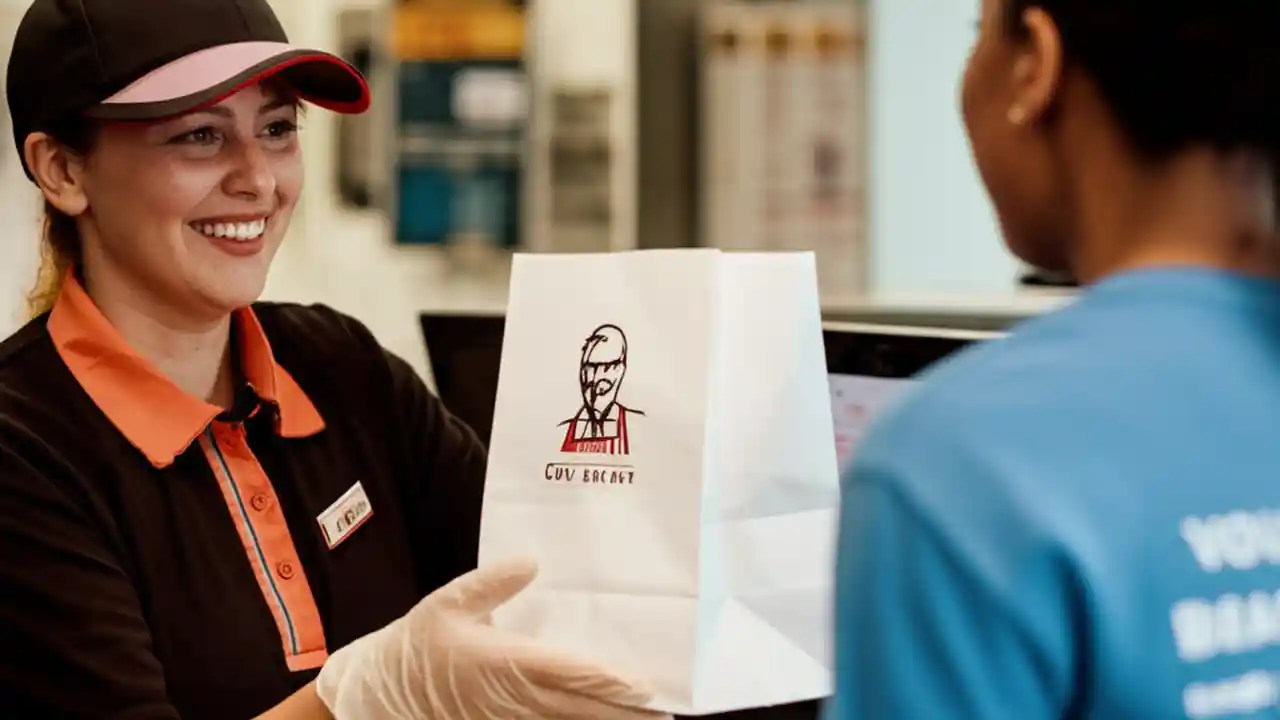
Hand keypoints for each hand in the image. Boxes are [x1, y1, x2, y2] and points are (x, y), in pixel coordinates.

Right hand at [316, 557, 671, 719]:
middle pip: (580, 706)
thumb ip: (491, 582)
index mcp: (505, 662)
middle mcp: (514, 696)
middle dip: (622, 709)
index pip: (569, 672)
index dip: (608, 681)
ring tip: (647, 718)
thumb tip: (531, 561)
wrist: (384, 692)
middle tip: (663, 708)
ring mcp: (509, 716)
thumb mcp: (449, 602)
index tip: (642, 683)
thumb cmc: (419, 644)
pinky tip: (600, 719)